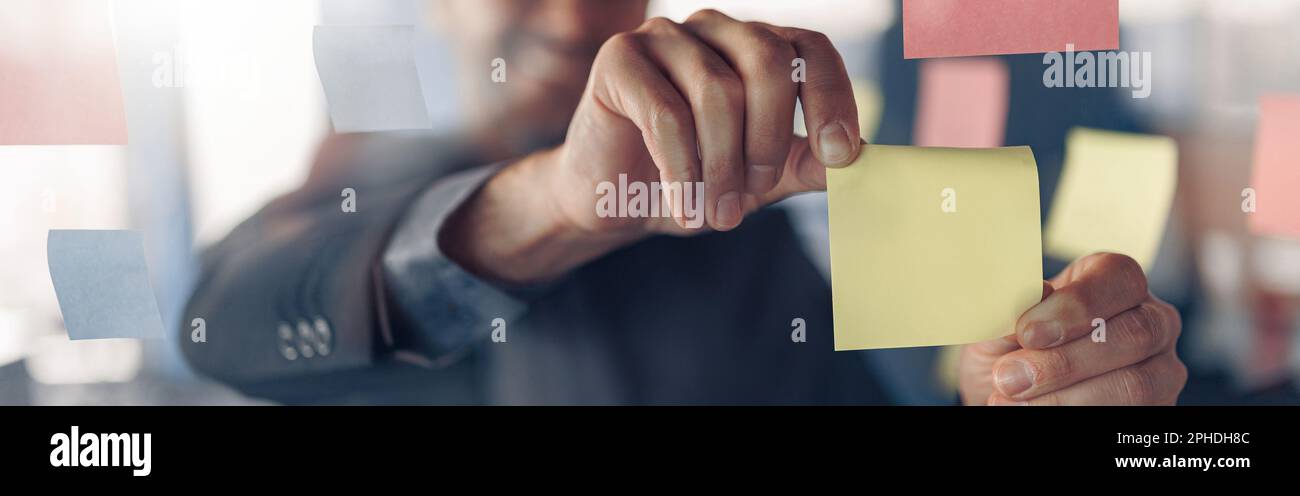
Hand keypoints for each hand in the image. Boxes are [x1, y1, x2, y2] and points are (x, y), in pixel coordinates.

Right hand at [549, 9, 861, 234]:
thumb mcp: (758, 180)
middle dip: (769, 137)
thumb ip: (804, 163)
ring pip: (716, 92)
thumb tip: (859, 159)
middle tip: (757, 193)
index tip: (841, 156)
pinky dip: (681, 168)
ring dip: (721, 166)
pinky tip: (682, 204)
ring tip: (716, 215)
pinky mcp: (619, 59)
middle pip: (767, 61)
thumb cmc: (690, 181)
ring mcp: (664, 36)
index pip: (810, 49)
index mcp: (755, 46)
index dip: (832, 97)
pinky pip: (665, 113)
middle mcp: (714, 29)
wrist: (611, 200)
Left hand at [958, 253, 1186, 404]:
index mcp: (1112, 281)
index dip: (1076, 305)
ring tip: (1012, 402)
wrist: (1011, 392)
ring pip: (1135, 384)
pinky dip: (1076, 416)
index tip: (1027, 333)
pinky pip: (1130, 414)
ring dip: (1067, 398)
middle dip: (1066, 361)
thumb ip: (1012, 310)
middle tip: (1010, 378)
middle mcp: (1150, 319)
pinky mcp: (1157, 407)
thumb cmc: (1008, 348)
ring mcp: (1160, 367)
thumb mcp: (999, 324)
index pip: (1117, 277)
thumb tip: (1030, 298)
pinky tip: (1033, 415)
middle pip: (1135, 333)